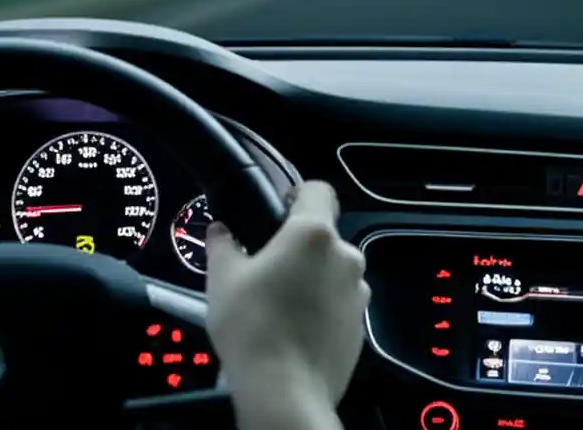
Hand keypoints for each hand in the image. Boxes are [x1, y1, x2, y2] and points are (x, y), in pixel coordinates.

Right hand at [206, 181, 368, 429]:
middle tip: (267, 268)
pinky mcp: (361, 326)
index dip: (297, 193)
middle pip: (324, 235)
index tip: (278, 209)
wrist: (284, 392)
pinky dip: (323, 307)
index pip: (318, 189)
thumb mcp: (222, 279)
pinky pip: (339, 303)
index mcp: (313, 234)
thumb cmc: (251, 326)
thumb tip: (221, 230)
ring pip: (334, 271)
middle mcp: (346, 257)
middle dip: (299, 246)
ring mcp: (359, 293)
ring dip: (313, 277)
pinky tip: (296, 328)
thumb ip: (223, 245)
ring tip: (280, 303)